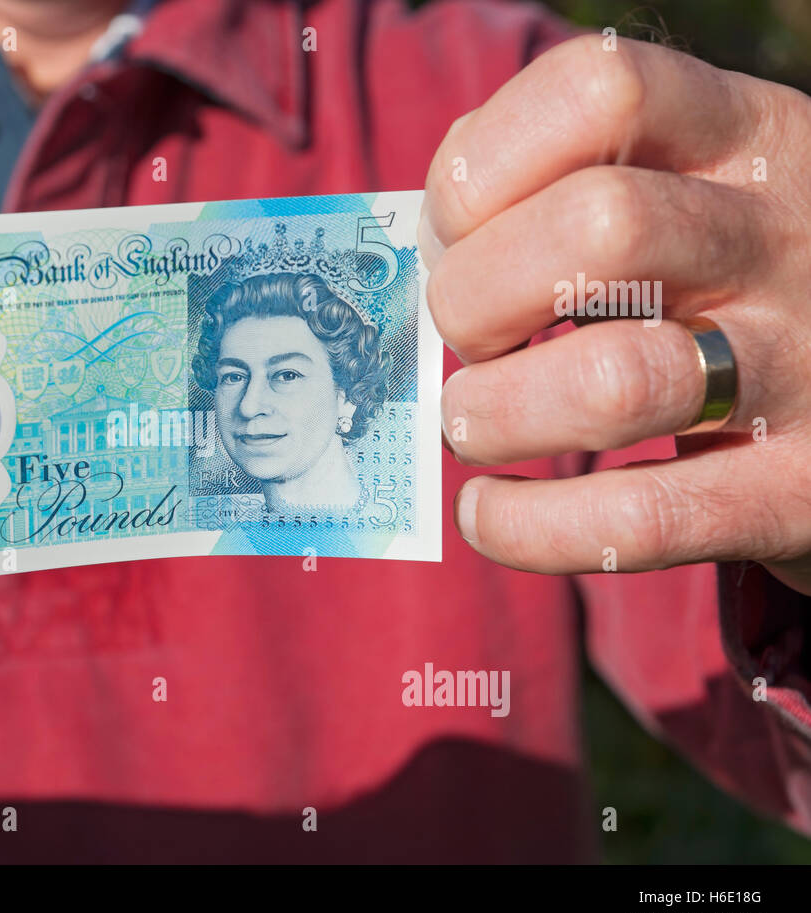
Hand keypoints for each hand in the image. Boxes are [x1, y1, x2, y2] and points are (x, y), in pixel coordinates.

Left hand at [421, 34, 810, 596]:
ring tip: (470, 423)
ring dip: (499, 412)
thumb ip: (561, 185)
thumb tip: (436, 240)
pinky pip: (644, 520)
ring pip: (620, 381)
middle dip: (476, 293)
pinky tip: (488, 515)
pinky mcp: (797, 491)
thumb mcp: (686, 191)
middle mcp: (785, 236)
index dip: (485, 163)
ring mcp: (804, 365)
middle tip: (465, 337)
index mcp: (746, 138)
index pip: (600, 88)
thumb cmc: (727, 284)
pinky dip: (532, 527)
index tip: (451, 230)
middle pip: (600, 226)